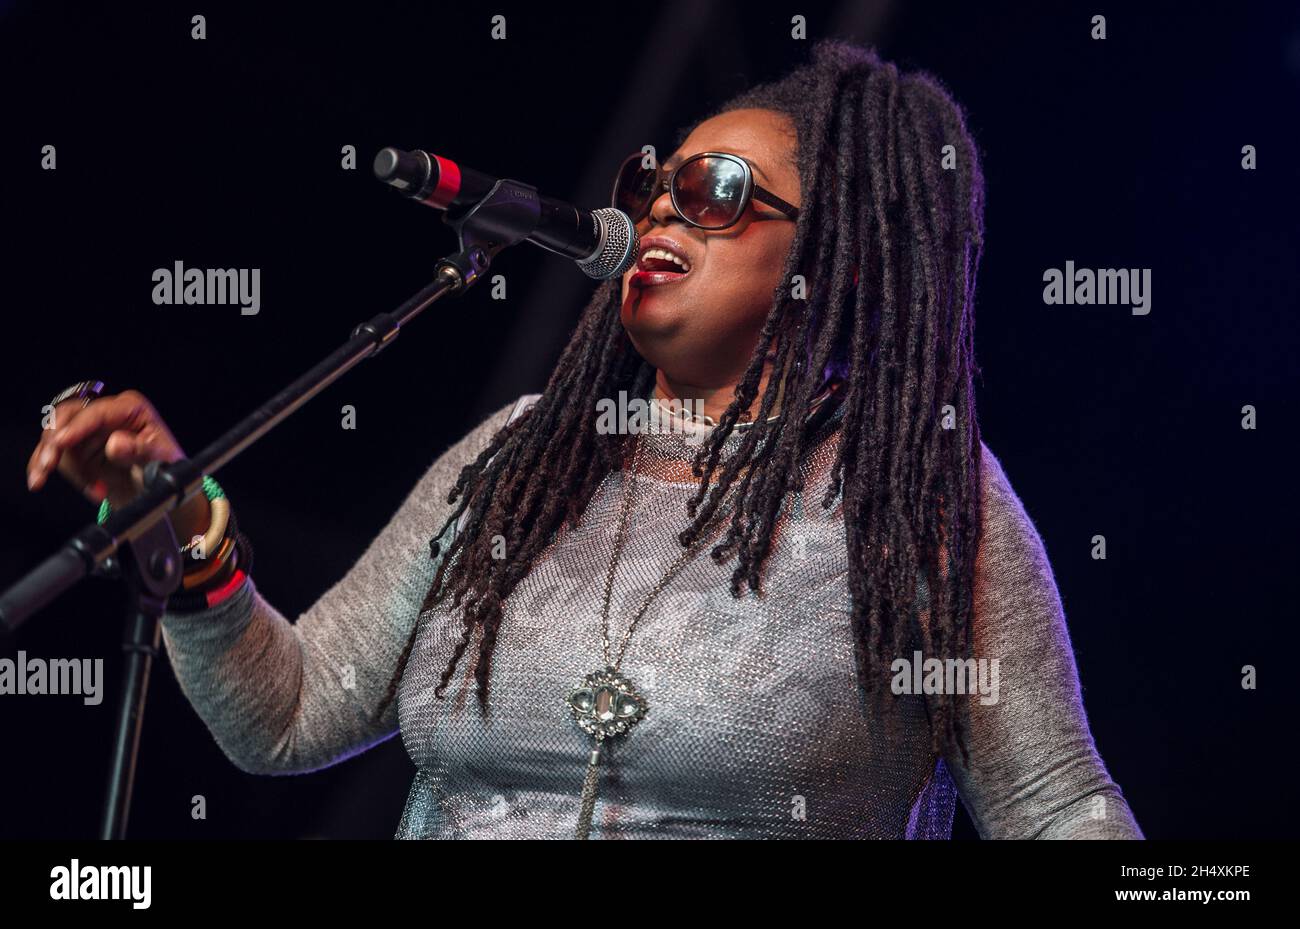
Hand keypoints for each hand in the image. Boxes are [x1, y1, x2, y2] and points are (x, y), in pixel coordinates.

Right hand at [27, 389, 210, 541]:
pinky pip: (51, 453)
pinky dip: (42, 467)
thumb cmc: (164, 468)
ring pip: (54, 434)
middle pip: (68, 416)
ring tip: (40, 479)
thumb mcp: (160, 460)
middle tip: (48, 464)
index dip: (78, 426)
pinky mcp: (75, 447)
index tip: (61, 442)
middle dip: (54, 439)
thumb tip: (115, 443)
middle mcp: (105, 414)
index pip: (98, 412)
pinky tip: (37, 481)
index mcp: (130, 408)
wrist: (156, 488)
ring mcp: (87, 429)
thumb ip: (139, 451)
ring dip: (45, 457)